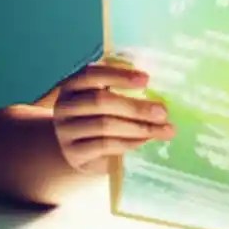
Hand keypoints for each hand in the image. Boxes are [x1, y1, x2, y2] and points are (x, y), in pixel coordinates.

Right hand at [52, 61, 174, 174]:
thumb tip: (158, 98)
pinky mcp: (74, 153)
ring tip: (163, 130)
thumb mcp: (104, 103)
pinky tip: (145, 140)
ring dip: (139, 127)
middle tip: (163, 112)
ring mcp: (67, 131)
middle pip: (101, 101)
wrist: (74, 152)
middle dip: (136, 107)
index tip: (146, 79)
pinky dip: (129, 142)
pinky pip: (105, 145)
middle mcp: (65, 106)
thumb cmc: (97, 119)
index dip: (119, 75)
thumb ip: (123, 93)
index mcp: (73, 85)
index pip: (92, 75)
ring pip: (105, 125)